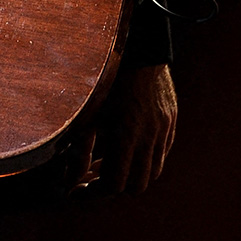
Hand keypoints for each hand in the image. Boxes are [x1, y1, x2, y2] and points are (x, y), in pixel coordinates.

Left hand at [72, 63, 176, 195]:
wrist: (137, 47)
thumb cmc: (105, 77)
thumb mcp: (87, 113)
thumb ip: (79, 150)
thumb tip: (70, 181)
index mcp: (126, 136)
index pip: (113, 185)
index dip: (92, 192)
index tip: (75, 189)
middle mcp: (149, 138)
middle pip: (136, 186)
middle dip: (111, 187)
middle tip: (90, 176)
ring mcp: (163, 131)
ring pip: (152, 172)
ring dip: (130, 174)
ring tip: (106, 162)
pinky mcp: (170, 122)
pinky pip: (161, 153)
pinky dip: (143, 159)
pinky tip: (125, 146)